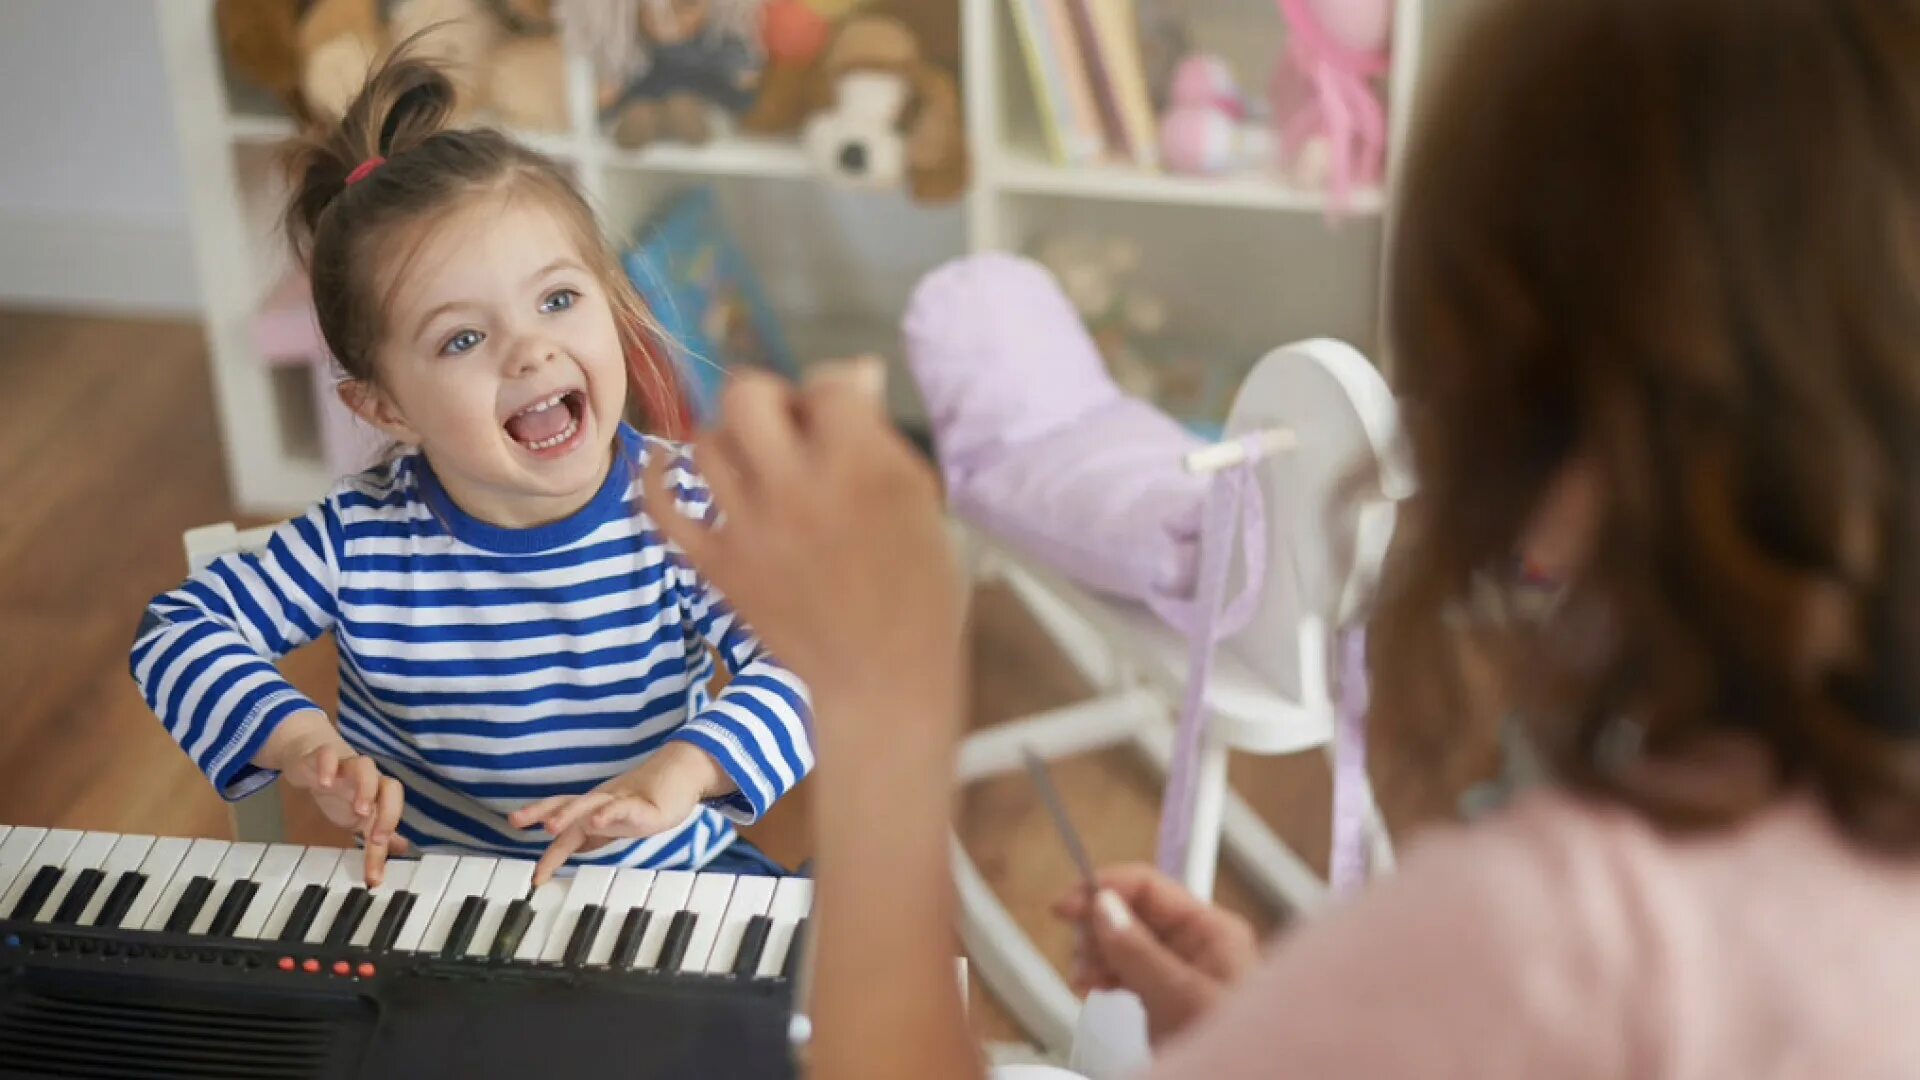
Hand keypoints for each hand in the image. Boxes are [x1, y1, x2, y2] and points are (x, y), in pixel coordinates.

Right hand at [275, 724, 407, 886]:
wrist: (309, 757)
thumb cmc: (339, 788)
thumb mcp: (358, 816)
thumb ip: (377, 833)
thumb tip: (402, 847)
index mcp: (378, 796)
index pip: (391, 817)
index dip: (390, 848)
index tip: (375, 875)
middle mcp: (367, 780)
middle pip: (390, 786)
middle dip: (389, 813)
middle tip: (376, 837)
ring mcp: (345, 765)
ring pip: (365, 766)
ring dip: (365, 788)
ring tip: (358, 810)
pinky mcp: (321, 756)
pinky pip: (328, 754)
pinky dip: (327, 767)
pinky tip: (324, 783)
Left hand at [510, 742, 727, 884]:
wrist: (680, 777)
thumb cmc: (645, 801)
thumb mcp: (612, 823)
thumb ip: (590, 835)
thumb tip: (567, 849)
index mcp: (591, 808)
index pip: (558, 816)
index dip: (538, 833)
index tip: (528, 865)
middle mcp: (600, 802)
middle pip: (565, 803)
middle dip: (539, 811)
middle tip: (516, 820)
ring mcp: (620, 801)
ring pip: (589, 805)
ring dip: (568, 815)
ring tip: (550, 826)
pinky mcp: (642, 805)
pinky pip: (622, 808)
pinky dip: (608, 813)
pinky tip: (598, 821)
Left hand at [641, 361, 965, 736]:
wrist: (882, 680)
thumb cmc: (919, 591)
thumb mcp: (919, 500)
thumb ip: (878, 436)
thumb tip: (854, 375)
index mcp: (859, 464)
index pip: (826, 383)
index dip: (835, 392)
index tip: (841, 415)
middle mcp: (796, 485)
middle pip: (747, 395)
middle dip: (769, 399)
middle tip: (789, 429)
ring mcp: (748, 526)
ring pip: (706, 442)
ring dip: (730, 442)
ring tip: (754, 464)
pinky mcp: (717, 564)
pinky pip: (662, 506)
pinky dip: (656, 479)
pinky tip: (664, 464)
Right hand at [1053, 864, 1259, 1044]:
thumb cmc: (1236, 1053)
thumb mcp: (1178, 998)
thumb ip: (1138, 951)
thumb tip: (1103, 906)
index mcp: (1211, 930)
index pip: (1150, 887)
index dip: (1105, 888)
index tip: (1067, 905)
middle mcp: (1197, 945)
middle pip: (1132, 913)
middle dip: (1097, 928)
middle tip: (1081, 954)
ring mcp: (1181, 972)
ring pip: (1124, 942)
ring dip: (1095, 954)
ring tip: (1085, 978)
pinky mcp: (1167, 997)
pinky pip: (1127, 971)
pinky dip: (1104, 975)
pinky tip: (1093, 987)